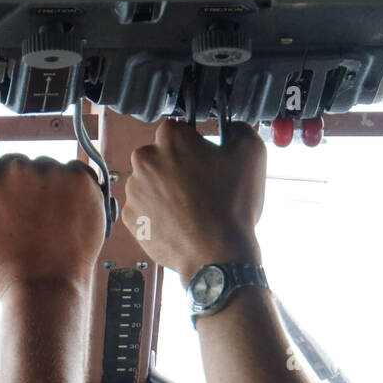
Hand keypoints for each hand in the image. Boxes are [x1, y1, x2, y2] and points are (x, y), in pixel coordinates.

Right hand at [0, 154, 105, 300]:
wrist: (44, 289)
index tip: (1, 210)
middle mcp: (17, 168)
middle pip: (17, 167)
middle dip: (19, 189)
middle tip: (25, 221)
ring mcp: (53, 173)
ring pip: (46, 170)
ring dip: (47, 189)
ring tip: (47, 223)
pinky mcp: (82, 182)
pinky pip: (76, 175)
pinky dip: (73, 192)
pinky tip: (66, 217)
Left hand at [122, 120, 265, 284]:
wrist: (216, 256)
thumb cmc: (231, 207)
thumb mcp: (251, 152)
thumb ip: (238, 128)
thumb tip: (228, 127)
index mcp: (170, 138)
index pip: (179, 130)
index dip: (194, 145)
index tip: (205, 160)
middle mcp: (144, 160)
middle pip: (160, 156)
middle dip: (176, 167)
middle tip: (200, 187)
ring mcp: (134, 191)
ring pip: (150, 183)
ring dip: (166, 191)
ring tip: (191, 209)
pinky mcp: (131, 218)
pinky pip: (144, 209)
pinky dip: (158, 214)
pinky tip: (179, 222)